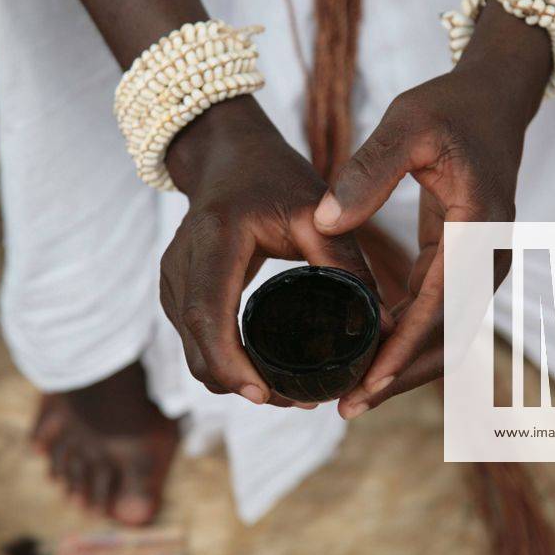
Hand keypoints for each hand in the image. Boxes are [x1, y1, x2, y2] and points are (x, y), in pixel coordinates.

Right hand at [159, 97, 377, 407]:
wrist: (227, 153)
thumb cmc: (275, 176)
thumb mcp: (317, 213)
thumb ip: (348, 265)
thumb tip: (383, 328)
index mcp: (218, 237)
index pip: (209, 312)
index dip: (229, 361)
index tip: (262, 394)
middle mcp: (182, 260)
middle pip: (195, 343)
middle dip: (238, 382)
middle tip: (294, 401)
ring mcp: (171, 276)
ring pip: (190, 347)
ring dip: (229, 377)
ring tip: (285, 391)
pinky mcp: (175, 287)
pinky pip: (191, 337)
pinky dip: (220, 360)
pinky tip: (259, 370)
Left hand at [313, 9, 551, 417]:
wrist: (493, 99)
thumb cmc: (451, 107)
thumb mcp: (408, 124)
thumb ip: (368, 171)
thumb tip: (323, 222)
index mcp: (478, 229)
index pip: (440, 307)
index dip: (403, 351)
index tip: (366, 384)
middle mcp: (488, 256)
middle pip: (449, 337)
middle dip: (402, 375)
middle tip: (349, 405)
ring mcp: (479, 263)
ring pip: (445, 333)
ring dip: (404, 365)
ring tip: (353, 393)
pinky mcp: (463, 260)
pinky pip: (437, 312)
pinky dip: (406, 337)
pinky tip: (368, 351)